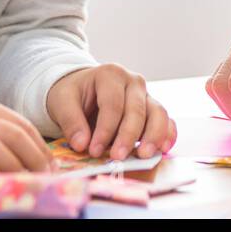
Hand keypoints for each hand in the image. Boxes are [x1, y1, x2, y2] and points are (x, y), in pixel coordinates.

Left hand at [46, 64, 175, 160]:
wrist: (82, 88)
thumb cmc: (73, 94)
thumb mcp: (62, 102)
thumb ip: (71, 122)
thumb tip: (82, 145)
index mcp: (110, 74)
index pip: (112, 104)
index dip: (105, 129)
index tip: (94, 150)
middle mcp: (132, 81)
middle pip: (137, 109)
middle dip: (128, 135)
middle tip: (117, 157)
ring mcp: (146, 95)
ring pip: (158, 113)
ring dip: (153, 136)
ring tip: (143, 155)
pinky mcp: (153, 109)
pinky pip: (166, 120)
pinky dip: (167, 134)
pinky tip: (163, 149)